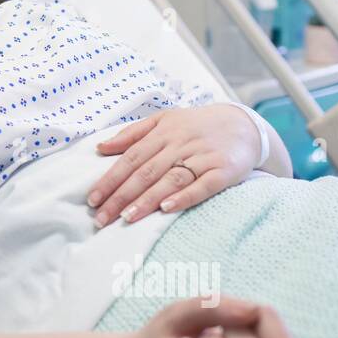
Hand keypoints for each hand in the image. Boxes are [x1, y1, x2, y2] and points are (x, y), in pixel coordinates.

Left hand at [88, 105, 260, 226]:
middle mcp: (180, 144)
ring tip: (127, 217)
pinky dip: (184, 197)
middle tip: (102, 218)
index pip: (131, 158)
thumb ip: (132, 134)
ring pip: (170, 179)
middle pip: (146, 172)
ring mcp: (203, 157)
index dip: (111, 179)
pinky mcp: (224, 171)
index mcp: (163, 133)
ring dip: (147, 199)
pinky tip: (166, 209)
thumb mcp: (164, 120)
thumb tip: (101, 147)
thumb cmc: (196, 125)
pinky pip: (203, 185)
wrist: (244, 124)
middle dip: (121, 196)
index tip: (93, 199)